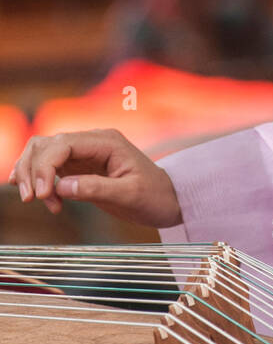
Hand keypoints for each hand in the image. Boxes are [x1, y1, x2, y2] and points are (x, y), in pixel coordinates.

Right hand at [8, 128, 181, 227]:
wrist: (168, 199)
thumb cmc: (154, 196)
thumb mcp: (130, 195)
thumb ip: (96, 188)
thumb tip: (61, 185)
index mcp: (106, 142)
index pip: (62, 144)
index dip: (44, 166)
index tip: (42, 194)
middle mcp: (92, 142)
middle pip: (47, 144)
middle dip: (32, 169)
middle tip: (32, 199)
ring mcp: (85, 153)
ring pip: (43, 153)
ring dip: (32, 174)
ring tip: (38, 202)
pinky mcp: (80, 167)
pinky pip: (50, 167)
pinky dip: (39, 180)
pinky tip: (41, 198)